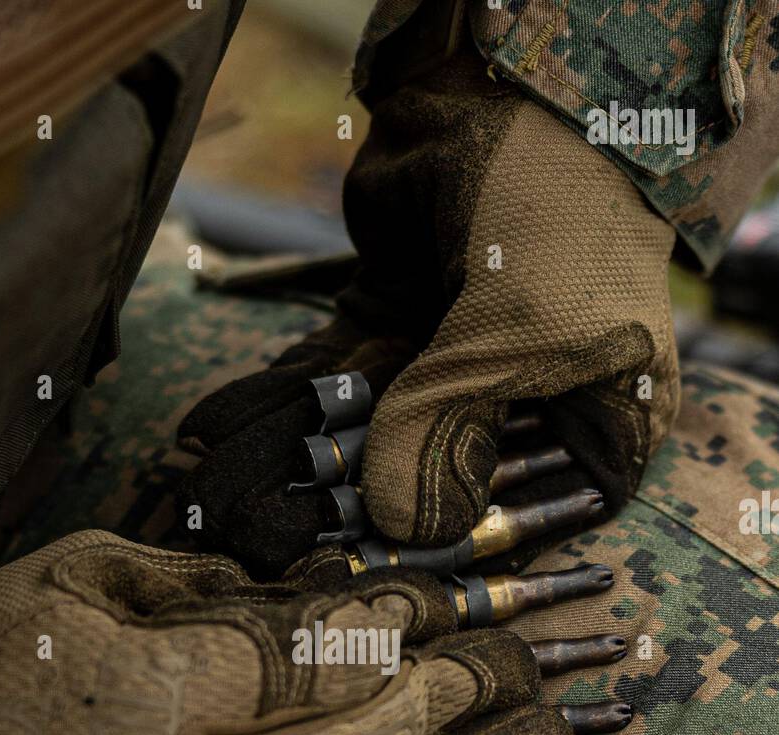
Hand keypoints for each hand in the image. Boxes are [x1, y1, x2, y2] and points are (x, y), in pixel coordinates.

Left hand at [179, 51, 676, 576]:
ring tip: (208, 492)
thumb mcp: (519, 333)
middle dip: (333, 516)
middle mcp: (521, 412)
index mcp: (592, 430)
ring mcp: (450, 368)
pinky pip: (325, 381)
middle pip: (425, 486)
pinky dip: (271, 406)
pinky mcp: (389, 324)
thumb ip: (452, 430)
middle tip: (251, 540)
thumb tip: (397, 527)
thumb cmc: (560, 213)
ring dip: (284, 463)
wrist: (511, 89)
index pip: (515, 524)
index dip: (432, 558)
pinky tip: (214, 434)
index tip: (346, 579)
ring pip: (364, 436)